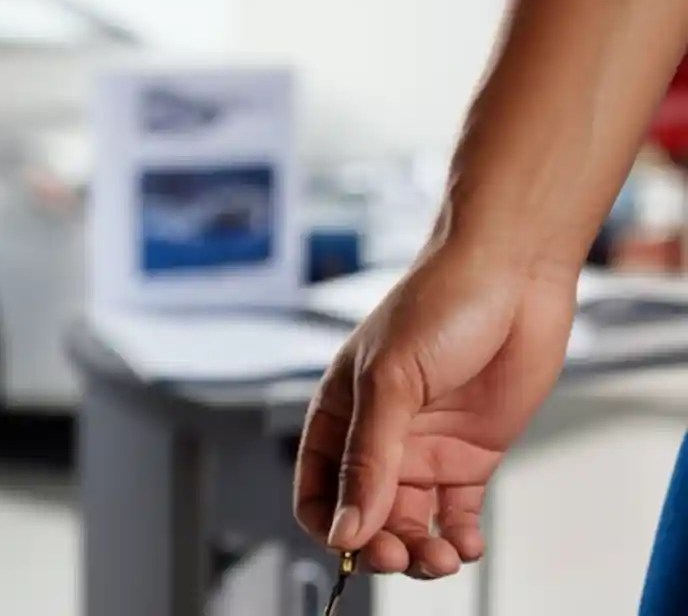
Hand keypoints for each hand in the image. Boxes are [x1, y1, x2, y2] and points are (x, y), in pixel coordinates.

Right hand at [294, 242, 577, 577]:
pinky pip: (455, 515)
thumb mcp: (390, 382)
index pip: (318, 491)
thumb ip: (369, 459)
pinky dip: (459, 539)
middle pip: (365, 517)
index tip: (354, 544)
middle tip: (400, 554)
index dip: (330, 525)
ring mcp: (424, 448)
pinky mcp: (470, 455)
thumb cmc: (440, 300)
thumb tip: (347, 527)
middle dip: (378, 546)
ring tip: (441, 557)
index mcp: (339, 415)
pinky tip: (465, 544)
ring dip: (420, 551)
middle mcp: (378, 438)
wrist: (514, 274)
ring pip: (410, 524)